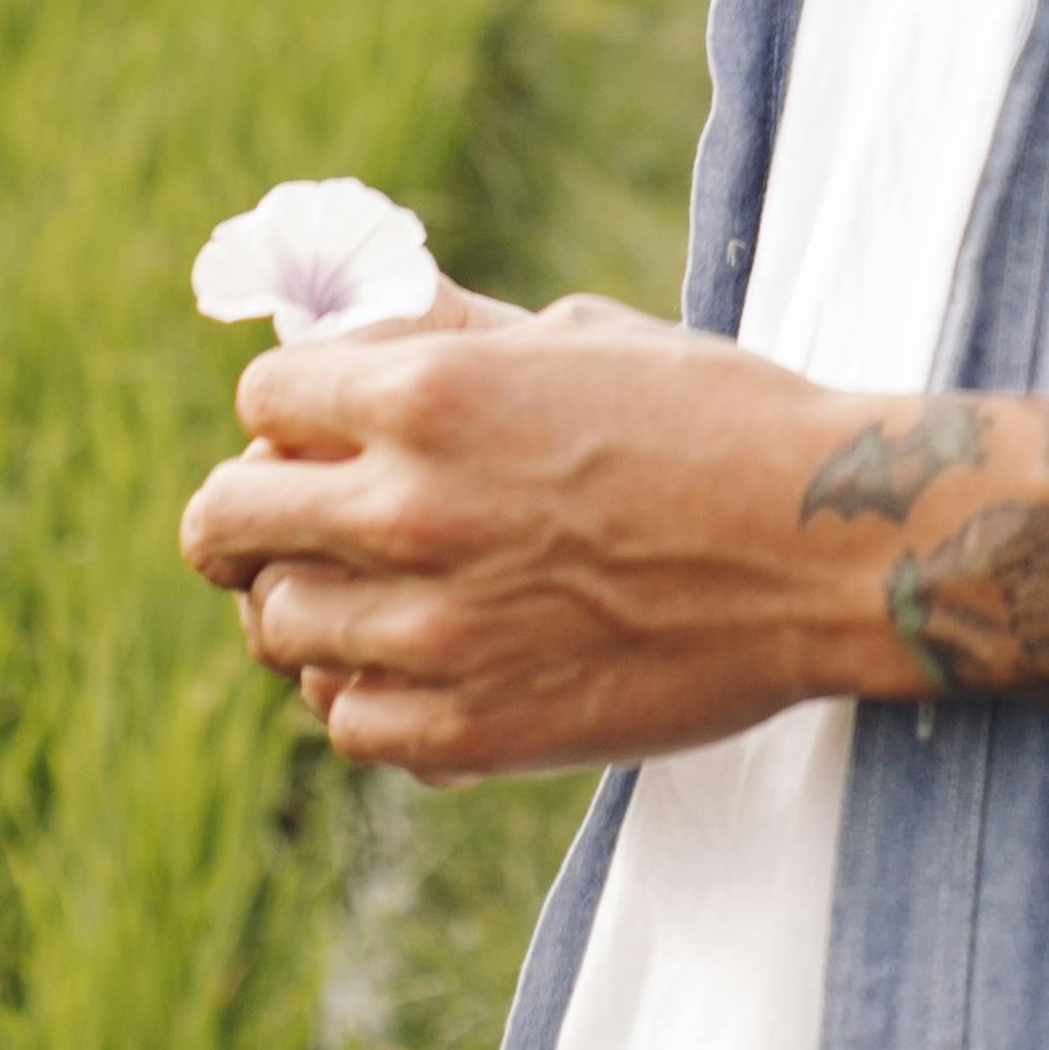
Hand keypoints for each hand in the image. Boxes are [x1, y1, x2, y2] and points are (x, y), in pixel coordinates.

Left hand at [177, 288, 894, 775]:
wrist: (822, 545)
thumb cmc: (714, 417)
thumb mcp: (577, 335)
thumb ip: (452, 333)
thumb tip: (357, 318)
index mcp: (429, 393)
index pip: (262, 400)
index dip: (287, 411)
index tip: (314, 430)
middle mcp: (408, 511)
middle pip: (226, 521)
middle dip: (243, 516)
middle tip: (276, 526)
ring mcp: (434, 632)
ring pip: (277, 629)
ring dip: (307, 607)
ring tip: (363, 597)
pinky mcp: (471, 730)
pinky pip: (348, 722)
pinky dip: (365, 694)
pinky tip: (418, 664)